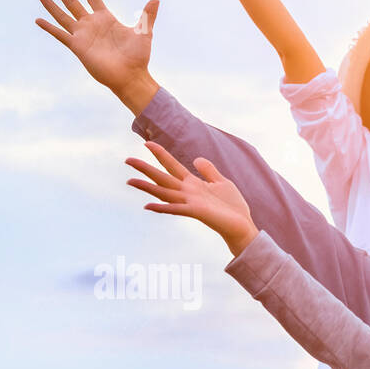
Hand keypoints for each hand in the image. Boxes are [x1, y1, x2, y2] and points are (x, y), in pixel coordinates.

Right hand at [35, 0, 159, 113]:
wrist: (131, 76)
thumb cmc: (138, 57)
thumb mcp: (143, 32)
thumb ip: (147, 15)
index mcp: (106, 18)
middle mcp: (92, 24)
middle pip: (73, 2)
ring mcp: (83, 35)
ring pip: (63, 16)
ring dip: (52, 5)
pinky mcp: (77, 46)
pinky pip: (60, 34)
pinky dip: (49, 27)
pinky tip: (38, 20)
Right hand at [126, 142, 258, 254]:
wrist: (242, 226)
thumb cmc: (233, 207)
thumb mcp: (222, 182)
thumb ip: (209, 171)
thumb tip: (196, 159)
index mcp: (193, 184)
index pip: (173, 166)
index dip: (161, 154)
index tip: (147, 142)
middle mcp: (188, 192)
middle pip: (162, 178)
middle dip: (145, 169)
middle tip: (127, 159)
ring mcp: (190, 202)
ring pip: (164, 192)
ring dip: (147, 187)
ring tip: (130, 180)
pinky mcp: (196, 212)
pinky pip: (176, 209)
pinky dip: (162, 207)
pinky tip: (147, 205)